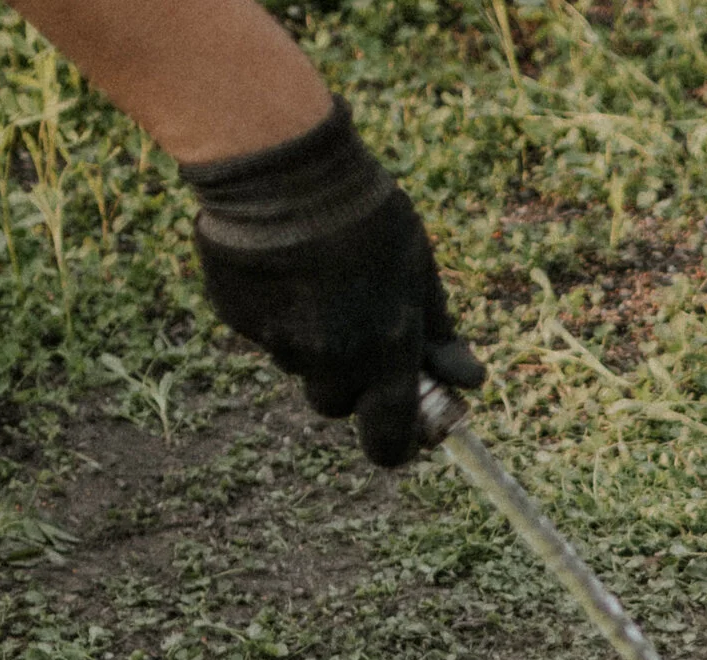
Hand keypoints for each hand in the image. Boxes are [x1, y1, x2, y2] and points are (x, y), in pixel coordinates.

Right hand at [183, 102, 484, 465]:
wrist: (285, 168)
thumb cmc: (367, 216)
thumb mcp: (420, 270)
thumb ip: (439, 334)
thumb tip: (469, 382)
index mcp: (383, 355)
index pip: (388, 444)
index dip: (395, 442)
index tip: (401, 426)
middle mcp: (329, 361)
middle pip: (336, 403)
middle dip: (348, 380)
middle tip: (355, 326)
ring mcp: (277, 342)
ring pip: (298, 365)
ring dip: (310, 342)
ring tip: (317, 280)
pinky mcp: (236, 318)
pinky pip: (262, 331)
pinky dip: (274, 310)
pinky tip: (282, 265)